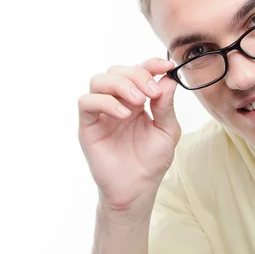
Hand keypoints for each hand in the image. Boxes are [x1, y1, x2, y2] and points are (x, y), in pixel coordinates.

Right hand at [78, 58, 180, 217]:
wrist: (137, 189)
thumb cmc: (151, 161)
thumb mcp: (167, 131)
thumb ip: (166, 105)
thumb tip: (167, 80)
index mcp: (137, 99)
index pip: (139, 70)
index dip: (151, 64)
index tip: (167, 66)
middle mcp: (117, 101)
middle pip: (118, 70)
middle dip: (137, 75)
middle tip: (152, 93)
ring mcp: (101, 112)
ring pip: (99, 80)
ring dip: (120, 85)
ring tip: (138, 102)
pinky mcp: (88, 125)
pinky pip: (87, 102)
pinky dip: (105, 102)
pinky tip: (124, 115)